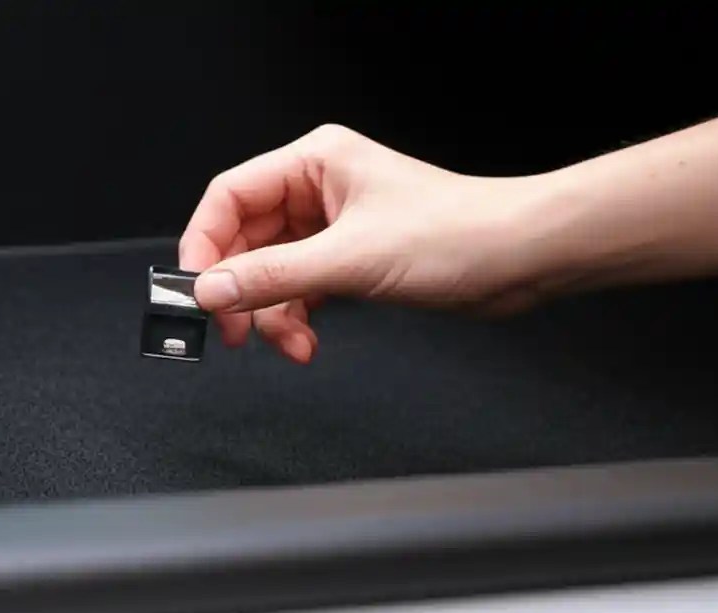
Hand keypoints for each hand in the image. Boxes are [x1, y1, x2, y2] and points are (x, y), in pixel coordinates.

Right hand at [178, 124, 548, 363]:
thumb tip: (210, 290)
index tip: (197, 291)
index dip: (204, 244)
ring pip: (269, 272)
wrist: (521, 259)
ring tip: (288, 344)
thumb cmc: (459, 234)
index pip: (229, 197)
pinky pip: (297, 289)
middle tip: (234, 331)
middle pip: (243, 240)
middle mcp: (317, 189)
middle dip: (239, 290)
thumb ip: (272, 277)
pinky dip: (294, 318)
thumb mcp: (350, 259)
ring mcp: (331, 226)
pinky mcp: (347, 259)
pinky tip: (306, 341)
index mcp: (314, 163)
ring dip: (271, 313)